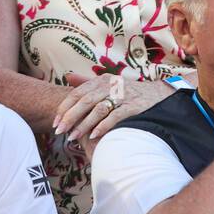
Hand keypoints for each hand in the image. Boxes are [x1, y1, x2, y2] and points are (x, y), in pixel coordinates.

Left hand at [53, 74, 175, 146]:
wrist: (157, 95)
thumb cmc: (127, 92)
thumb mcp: (107, 83)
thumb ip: (87, 82)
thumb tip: (67, 76)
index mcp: (101, 80)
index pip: (78, 93)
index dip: (65, 107)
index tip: (55, 122)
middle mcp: (111, 85)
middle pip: (85, 101)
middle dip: (70, 117)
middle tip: (60, 132)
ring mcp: (123, 95)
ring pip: (98, 109)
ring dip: (84, 125)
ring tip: (73, 137)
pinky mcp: (133, 106)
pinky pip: (115, 116)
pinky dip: (103, 126)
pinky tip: (94, 136)